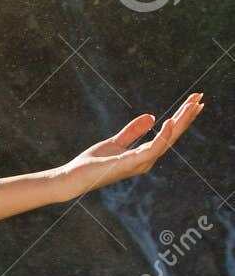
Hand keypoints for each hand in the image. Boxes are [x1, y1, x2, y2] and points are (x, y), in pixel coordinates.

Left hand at [59, 93, 204, 197]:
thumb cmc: (93, 164)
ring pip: (167, 141)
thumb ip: (133, 131)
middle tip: (200, 98)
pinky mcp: (129, 164)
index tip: (193, 101)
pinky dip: (163, 136)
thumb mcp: (116, 141)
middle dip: (187, 117)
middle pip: (172, 136)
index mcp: (144, 155)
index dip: (181, 117)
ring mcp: (140, 164)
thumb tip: (152, 116)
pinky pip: (152, 149)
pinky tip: (169, 121)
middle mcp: (146, 161)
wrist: (74, 177)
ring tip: (192, 105)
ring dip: (181, 122)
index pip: (168, 134)